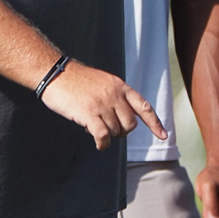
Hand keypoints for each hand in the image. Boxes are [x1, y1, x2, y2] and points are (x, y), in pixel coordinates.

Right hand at [39, 62, 166, 150]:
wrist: (55, 72)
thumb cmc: (76, 80)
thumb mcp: (103, 82)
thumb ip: (116, 96)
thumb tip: (124, 119)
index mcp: (120, 86)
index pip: (144, 106)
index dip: (155, 123)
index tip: (163, 136)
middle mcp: (114, 95)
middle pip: (130, 124)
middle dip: (121, 132)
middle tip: (108, 129)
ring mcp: (102, 104)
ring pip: (115, 131)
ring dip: (107, 135)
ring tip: (93, 126)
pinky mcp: (88, 113)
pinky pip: (103, 136)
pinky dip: (103, 144)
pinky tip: (99, 144)